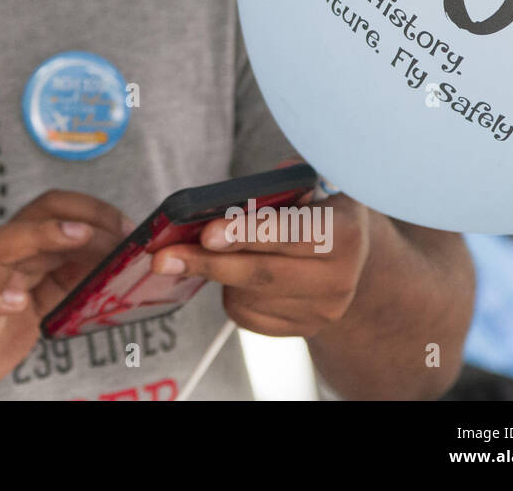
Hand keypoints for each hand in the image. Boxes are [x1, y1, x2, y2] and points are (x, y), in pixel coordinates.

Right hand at [0, 189, 128, 399]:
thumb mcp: (40, 300)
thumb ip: (67, 276)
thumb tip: (111, 255)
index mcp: (14, 253)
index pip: (49, 210)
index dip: (90, 210)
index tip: (128, 227)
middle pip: (28, 220)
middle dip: (76, 218)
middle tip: (118, 232)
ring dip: (38, 237)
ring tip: (76, 237)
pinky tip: (16, 300)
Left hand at [149, 191, 369, 338]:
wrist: (349, 260)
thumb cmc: (317, 210)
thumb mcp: (313, 184)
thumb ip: (281, 182)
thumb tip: (233, 197)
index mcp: (345, 231)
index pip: (293, 233)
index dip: (248, 232)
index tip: (206, 233)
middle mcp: (340, 278)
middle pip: (263, 274)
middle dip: (208, 263)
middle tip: (164, 257)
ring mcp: (322, 310)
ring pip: (248, 294)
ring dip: (215, 273)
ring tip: (201, 252)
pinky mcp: (302, 330)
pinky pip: (247, 314)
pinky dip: (228, 292)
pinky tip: (232, 274)